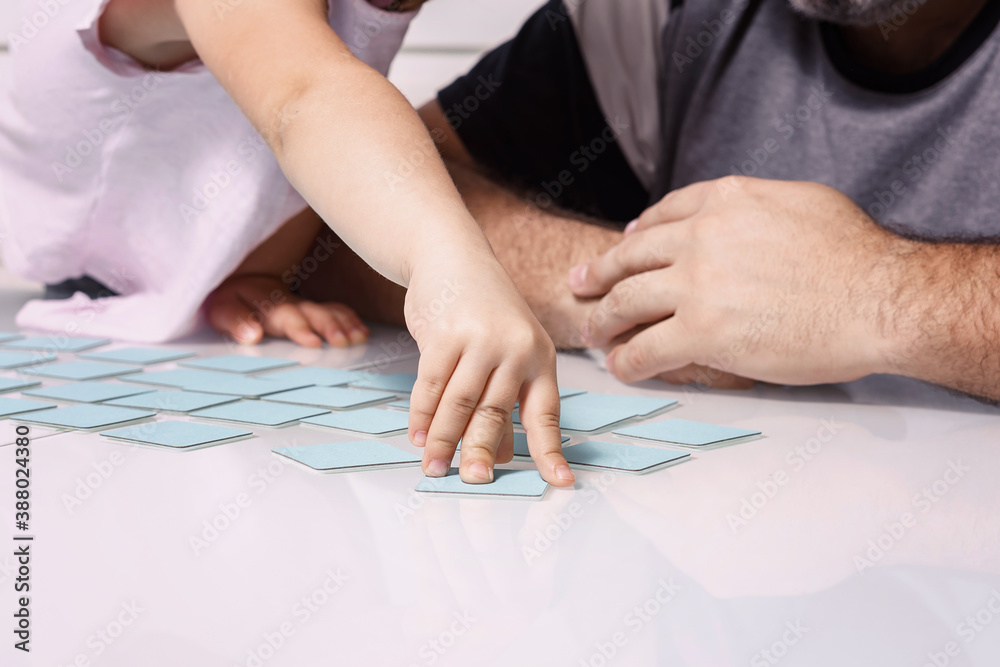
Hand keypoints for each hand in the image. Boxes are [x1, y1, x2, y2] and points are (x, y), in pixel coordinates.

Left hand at [206, 274, 368, 346]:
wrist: (244, 278)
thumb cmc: (233, 300)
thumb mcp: (223, 309)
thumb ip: (236, 322)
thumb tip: (252, 336)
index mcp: (265, 302)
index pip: (284, 314)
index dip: (299, 328)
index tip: (313, 342)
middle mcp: (289, 302)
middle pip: (313, 312)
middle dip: (329, 326)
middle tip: (342, 342)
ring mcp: (305, 304)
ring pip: (328, 311)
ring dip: (344, 325)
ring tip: (358, 338)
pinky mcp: (315, 308)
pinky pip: (336, 310)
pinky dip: (350, 320)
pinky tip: (362, 333)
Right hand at [404, 256, 573, 486]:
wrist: (452, 256)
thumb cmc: (483, 311)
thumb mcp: (509, 350)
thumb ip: (507, 399)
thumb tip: (502, 454)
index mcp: (540, 358)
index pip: (546, 414)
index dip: (551, 452)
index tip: (560, 482)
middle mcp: (516, 349)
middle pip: (495, 412)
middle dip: (480, 452)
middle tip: (473, 481)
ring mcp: (480, 339)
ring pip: (460, 403)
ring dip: (443, 440)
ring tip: (434, 467)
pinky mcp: (445, 333)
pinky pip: (431, 384)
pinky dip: (422, 413)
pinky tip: (417, 434)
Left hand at [568, 177, 902, 385]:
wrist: (880, 298)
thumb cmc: (856, 255)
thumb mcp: (802, 202)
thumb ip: (757, 207)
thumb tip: (739, 217)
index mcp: (726, 201)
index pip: (663, 215)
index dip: (636, 234)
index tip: (623, 244)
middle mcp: (701, 236)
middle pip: (631, 257)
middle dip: (599, 273)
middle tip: (579, 284)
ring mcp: (696, 283)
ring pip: (627, 301)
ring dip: (602, 318)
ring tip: (591, 332)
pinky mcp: (701, 331)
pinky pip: (645, 348)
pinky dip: (626, 360)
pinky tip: (620, 368)